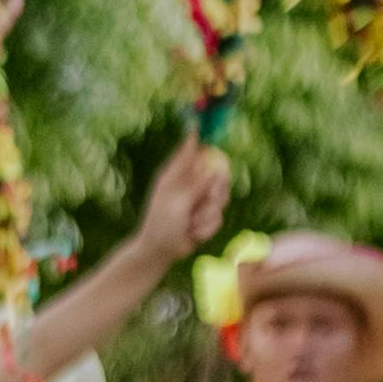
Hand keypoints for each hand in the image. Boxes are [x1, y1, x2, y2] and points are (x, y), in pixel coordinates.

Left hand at [131, 139, 231, 262]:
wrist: (161, 250)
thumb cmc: (162, 223)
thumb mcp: (178, 201)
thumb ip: (197, 185)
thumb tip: (216, 170)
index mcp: (175, 175)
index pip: (190, 151)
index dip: (199, 140)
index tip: (207, 131)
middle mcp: (189, 184)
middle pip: (216, 174)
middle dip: (216, 190)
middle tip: (209, 199)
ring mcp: (199, 200)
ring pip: (221, 198)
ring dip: (208, 215)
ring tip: (191, 223)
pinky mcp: (206, 216)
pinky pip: (219, 217)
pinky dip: (206, 228)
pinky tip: (193, 233)